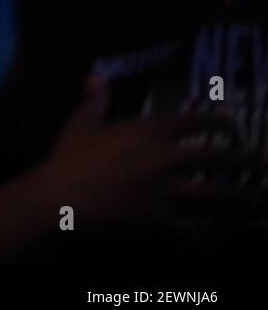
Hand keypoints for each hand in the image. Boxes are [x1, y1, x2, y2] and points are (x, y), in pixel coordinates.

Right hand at [31, 75, 258, 228]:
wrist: (61, 194)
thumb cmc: (70, 155)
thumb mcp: (81, 122)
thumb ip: (95, 99)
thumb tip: (96, 75)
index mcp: (147, 131)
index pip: (191, 121)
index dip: (214, 121)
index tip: (230, 124)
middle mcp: (163, 157)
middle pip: (213, 157)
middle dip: (241, 159)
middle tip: (260, 163)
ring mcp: (164, 189)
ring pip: (212, 193)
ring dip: (237, 197)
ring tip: (255, 200)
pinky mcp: (158, 217)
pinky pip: (190, 225)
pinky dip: (205, 231)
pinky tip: (216, 234)